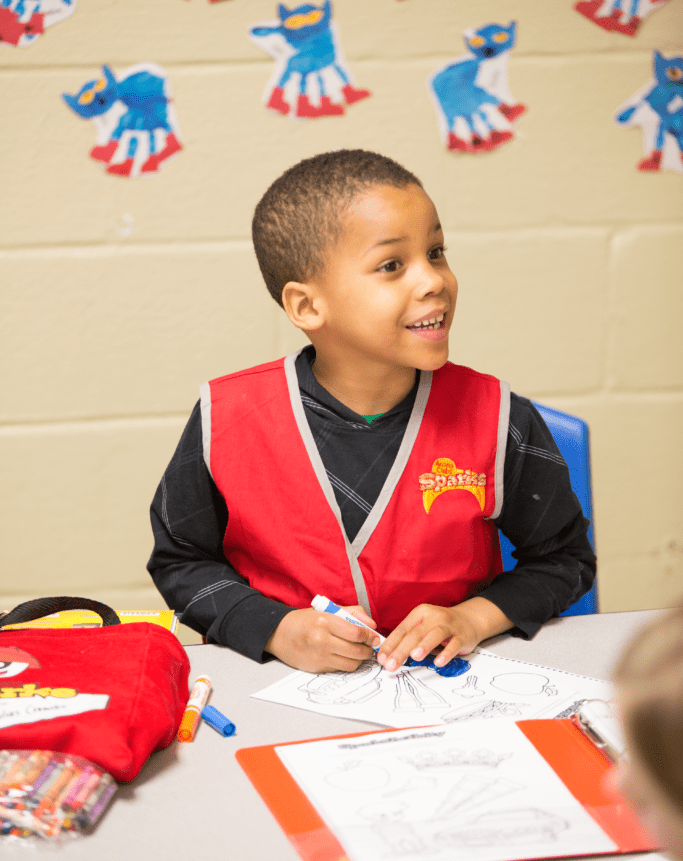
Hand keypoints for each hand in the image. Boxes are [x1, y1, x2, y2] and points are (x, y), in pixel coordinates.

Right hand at [265, 606, 379, 672]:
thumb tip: (372, 625)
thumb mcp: (327, 610)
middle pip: (357, 651)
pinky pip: (340, 669)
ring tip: (359, 653)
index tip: (374, 638)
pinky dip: (346, 664)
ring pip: (351, 664)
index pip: (357, 633)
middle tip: (370, 648)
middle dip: (368, 651)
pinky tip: (344, 657)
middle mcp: (322, 640)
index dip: (370, 637)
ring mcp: (319, 656)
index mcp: (326, 622)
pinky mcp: (317, 668)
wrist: (280, 634)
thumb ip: (352, 613)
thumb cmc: (305, 620)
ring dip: (359, 660)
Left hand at [377, 597, 512, 672]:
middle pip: (415, 634)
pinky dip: (446, 653)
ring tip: (414, 657)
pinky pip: (453, 645)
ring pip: (435, 635)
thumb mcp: (423, 625)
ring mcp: (448, 625)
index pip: (402, 629)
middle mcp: (434, 617)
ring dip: (424, 645)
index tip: (381, 658)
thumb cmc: (440, 625)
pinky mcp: (462, 636)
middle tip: (391, 664)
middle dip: (401, 650)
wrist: (469, 619)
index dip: (391, 644)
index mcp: (420, 613)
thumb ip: (409, 637)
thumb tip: (388, 654)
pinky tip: (439, 662)